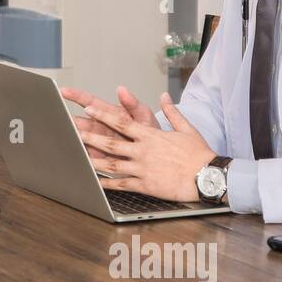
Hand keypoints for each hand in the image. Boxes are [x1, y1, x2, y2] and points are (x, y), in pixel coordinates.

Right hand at [61, 85, 158, 160]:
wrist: (158, 155)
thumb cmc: (151, 132)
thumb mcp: (143, 116)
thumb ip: (132, 104)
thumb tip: (122, 89)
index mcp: (109, 114)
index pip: (89, 102)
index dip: (76, 96)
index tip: (62, 91)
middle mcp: (101, 127)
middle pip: (79, 121)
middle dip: (66, 119)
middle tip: (55, 117)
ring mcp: (99, 142)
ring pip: (79, 139)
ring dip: (70, 138)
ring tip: (60, 136)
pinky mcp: (100, 158)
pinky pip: (86, 156)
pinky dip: (78, 155)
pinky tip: (71, 155)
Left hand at [78, 92, 214, 202]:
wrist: (208, 176)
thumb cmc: (199, 153)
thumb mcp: (186, 128)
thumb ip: (172, 111)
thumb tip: (165, 96)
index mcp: (150, 135)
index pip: (121, 122)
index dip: (103, 115)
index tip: (88, 108)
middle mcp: (143, 151)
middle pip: (111, 143)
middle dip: (90, 137)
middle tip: (74, 132)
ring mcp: (142, 169)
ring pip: (112, 165)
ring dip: (93, 161)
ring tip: (78, 158)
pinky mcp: (145, 185)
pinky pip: (122, 184)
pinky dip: (107, 183)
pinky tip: (96, 182)